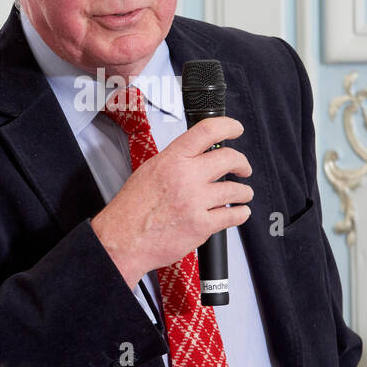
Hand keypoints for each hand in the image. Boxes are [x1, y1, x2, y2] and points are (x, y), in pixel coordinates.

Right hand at [90, 115, 252, 289]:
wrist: (122, 240)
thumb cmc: (130, 211)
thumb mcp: (148, 172)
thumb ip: (174, 162)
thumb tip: (195, 156)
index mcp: (171, 159)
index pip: (207, 131)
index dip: (229, 126)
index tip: (236, 129)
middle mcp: (185, 177)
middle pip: (229, 158)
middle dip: (242, 163)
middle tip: (244, 168)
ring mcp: (195, 201)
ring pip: (236, 189)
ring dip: (244, 192)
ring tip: (243, 194)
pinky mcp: (201, 225)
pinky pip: (232, 216)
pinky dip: (241, 214)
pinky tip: (239, 213)